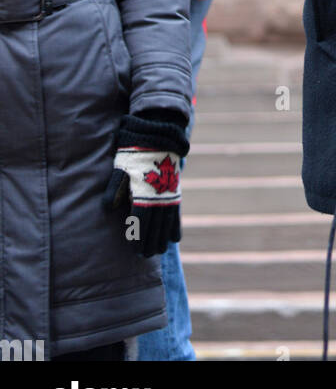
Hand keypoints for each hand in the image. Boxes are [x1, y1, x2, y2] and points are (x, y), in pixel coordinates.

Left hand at [102, 114, 189, 257]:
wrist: (159, 133)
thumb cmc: (135, 151)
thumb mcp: (120, 167)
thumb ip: (114, 189)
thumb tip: (107, 209)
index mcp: (143, 193)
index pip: (140, 223)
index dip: (138, 238)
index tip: (136, 252)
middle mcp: (157, 196)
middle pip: (154, 226)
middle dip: (150, 242)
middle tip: (147, 255)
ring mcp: (168, 193)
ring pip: (166, 221)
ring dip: (162, 238)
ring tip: (159, 251)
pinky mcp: (174, 188)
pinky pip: (176, 212)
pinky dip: (175, 226)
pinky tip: (175, 239)